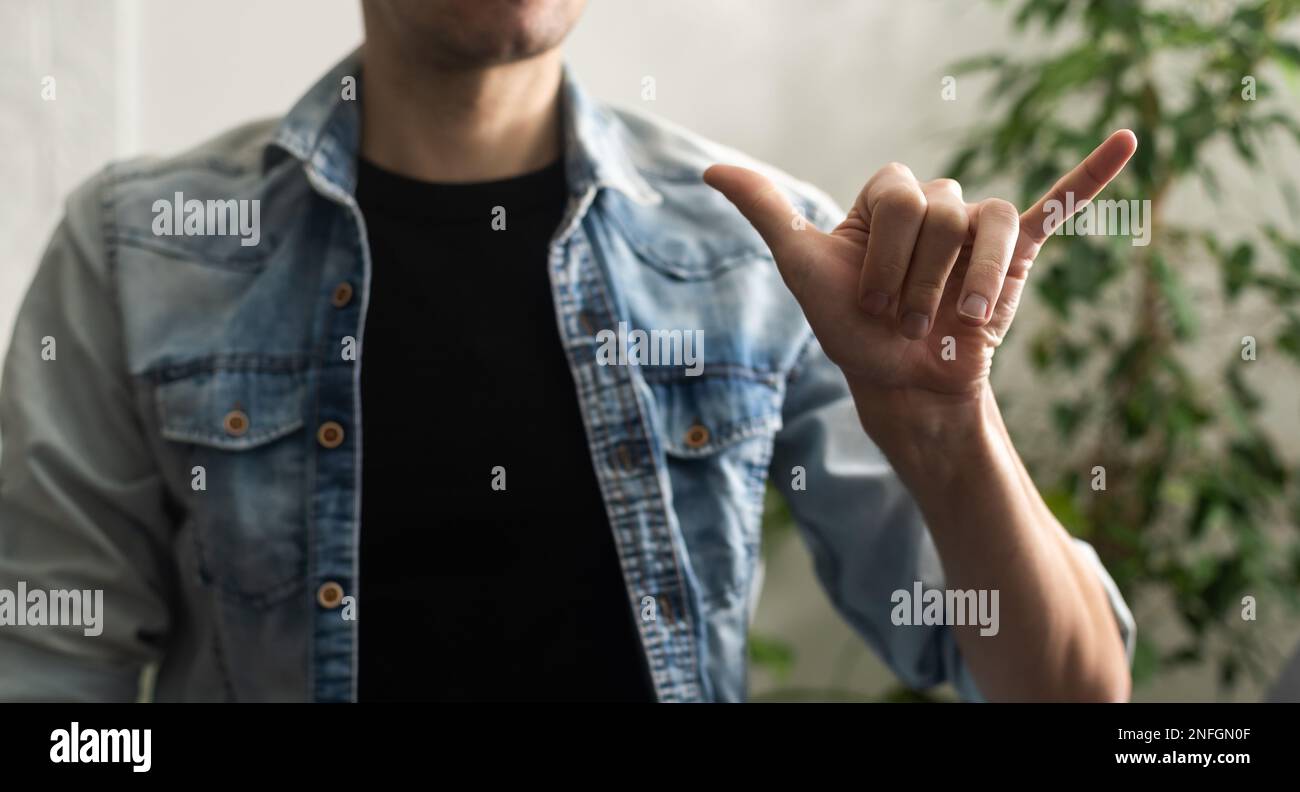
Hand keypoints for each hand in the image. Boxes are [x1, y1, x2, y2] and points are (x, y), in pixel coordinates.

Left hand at [704, 131, 1136, 418]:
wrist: (900, 387)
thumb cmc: (848, 327)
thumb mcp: (800, 264)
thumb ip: (765, 211)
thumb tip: (706, 170)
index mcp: (889, 199)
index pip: (896, 193)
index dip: (879, 253)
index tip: (866, 301)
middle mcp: (938, 207)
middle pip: (940, 208)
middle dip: (915, 276)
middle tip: (904, 319)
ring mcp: (979, 231)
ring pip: (990, 222)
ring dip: (965, 284)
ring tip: (950, 325)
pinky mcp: (1018, 257)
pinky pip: (1057, 205)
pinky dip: (1091, 175)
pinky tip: (1128, 140)